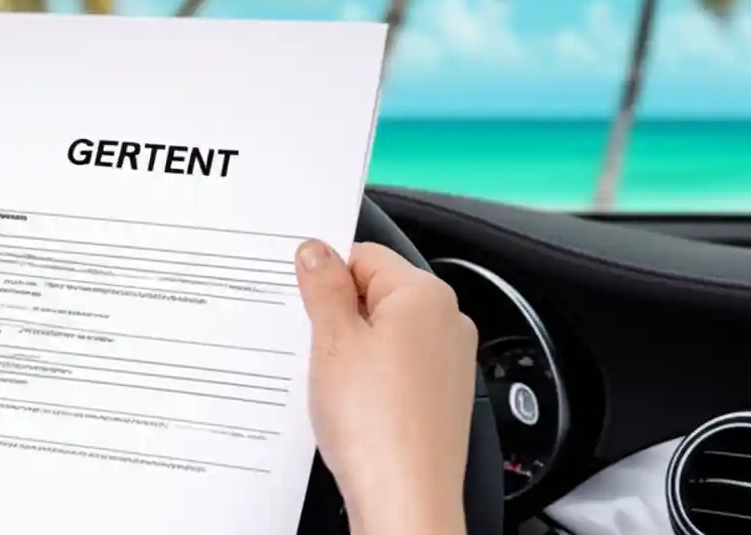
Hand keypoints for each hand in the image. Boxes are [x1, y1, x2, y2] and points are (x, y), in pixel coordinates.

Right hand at [295, 241, 476, 534]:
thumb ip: (323, 287)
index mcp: (424, 295)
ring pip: (385, 333)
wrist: (406, 499)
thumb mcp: (333, 341)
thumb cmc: (376, 424)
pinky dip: (370, 377)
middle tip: (311, 344)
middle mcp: (447, 321)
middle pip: (377, 293)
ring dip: (351, 348)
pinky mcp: (441, 396)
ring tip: (331, 380)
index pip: (365, 255)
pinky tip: (350, 402)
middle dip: (338, 313)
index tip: (302, 298)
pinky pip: (397, 367)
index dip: (327, 275)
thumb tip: (317, 251)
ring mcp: (449, 361)